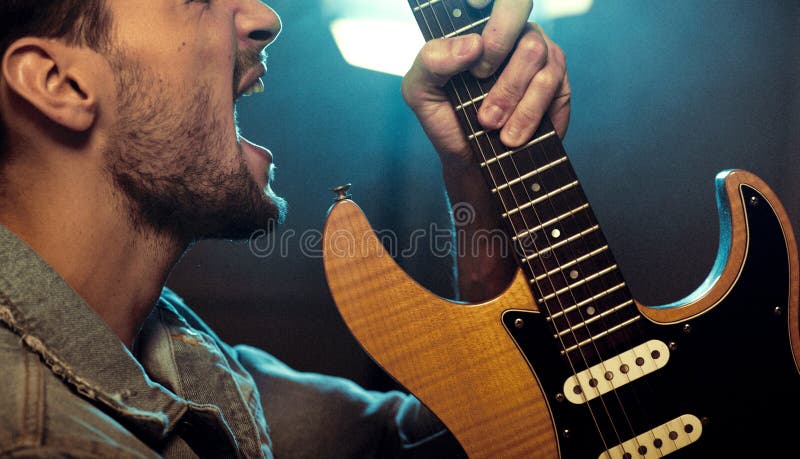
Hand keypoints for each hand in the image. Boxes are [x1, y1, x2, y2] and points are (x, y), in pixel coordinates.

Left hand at [401, 0, 569, 164]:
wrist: (467, 158)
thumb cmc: (444, 117)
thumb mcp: (419, 90)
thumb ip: (432, 60)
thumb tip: (473, 44)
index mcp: (482, 24)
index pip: (502, 2)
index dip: (497, 30)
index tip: (477, 70)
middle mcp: (517, 33)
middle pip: (527, 40)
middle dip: (505, 86)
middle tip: (486, 116)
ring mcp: (543, 57)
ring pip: (543, 67)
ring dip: (518, 108)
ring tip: (498, 132)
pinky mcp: (560, 86)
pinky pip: (556, 93)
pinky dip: (532, 118)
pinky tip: (515, 135)